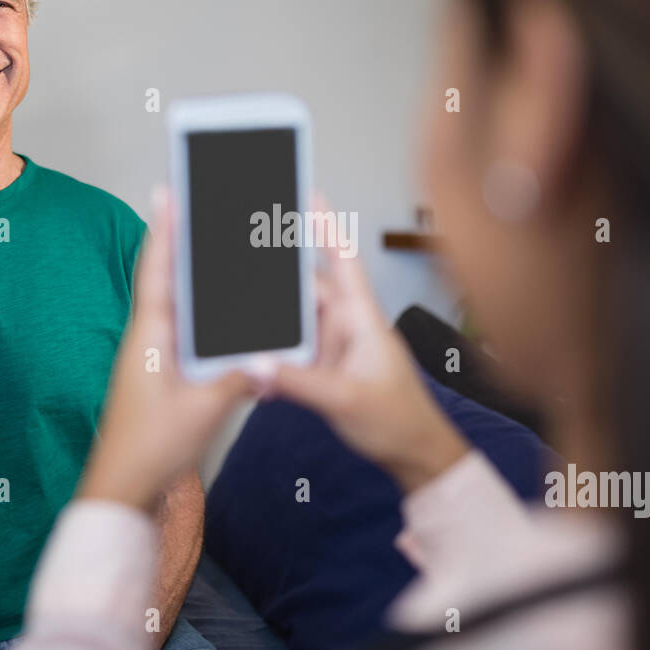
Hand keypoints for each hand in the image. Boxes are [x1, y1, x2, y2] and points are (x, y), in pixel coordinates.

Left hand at [79, 185, 260, 511]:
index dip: (165, 230)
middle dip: (185, 241)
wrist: (123, 492)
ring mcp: (156, 358)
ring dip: (197, 276)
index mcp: (150, 339)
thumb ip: (237, 377)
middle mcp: (150, 340)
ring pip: (181, 305)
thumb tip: (268, 357)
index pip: (158, 272)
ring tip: (219, 243)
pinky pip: (190, 334)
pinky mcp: (165, 377)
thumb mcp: (203, 410)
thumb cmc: (151, 450)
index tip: (169, 190)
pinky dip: (208, 316)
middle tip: (202, 203)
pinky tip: (230, 311)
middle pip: (170, 279)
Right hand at [264, 198, 469, 492]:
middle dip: (275, 278)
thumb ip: (298, 382)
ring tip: (233, 319)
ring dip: (269, 325)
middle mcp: (348, 325)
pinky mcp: (329, 367)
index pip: (342, 261)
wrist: (416, 455)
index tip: (309, 193)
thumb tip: (255, 363)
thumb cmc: (397, 421)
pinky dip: (274, 355)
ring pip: (295, 321)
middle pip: (306, 288)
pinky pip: (294, 350)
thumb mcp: (345, 400)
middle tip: (237, 260)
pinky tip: (252, 367)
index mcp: (361, 318)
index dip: (325, 226)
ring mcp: (338, 346)